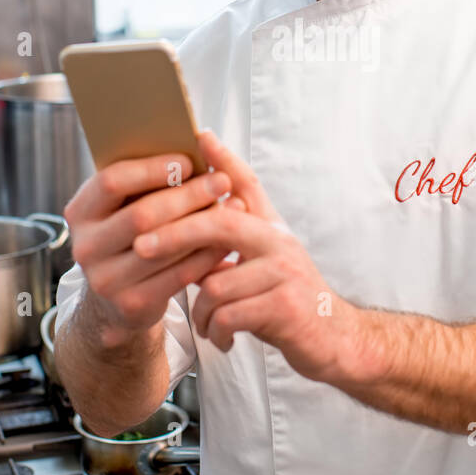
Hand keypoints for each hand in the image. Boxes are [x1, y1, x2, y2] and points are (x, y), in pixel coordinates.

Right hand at [64, 151, 244, 345]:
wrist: (116, 300)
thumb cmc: (130, 235)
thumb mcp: (124, 207)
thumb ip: (146, 180)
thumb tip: (195, 143)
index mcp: (80, 212)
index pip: (112, 181)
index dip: (152, 169)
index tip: (189, 160)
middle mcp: (86, 246)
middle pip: (141, 215)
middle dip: (187, 195)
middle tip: (222, 180)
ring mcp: (105, 279)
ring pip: (163, 247)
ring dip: (203, 224)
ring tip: (234, 206)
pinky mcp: (131, 304)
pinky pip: (178, 275)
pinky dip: (206, 255)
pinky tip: (227, 239)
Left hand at [132, 131, 358, 382]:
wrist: (334, 339)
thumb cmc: (287, 299)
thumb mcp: (265, 260)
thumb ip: (235, 239)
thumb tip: (189, 218)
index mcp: (271, 228)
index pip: (246, 183)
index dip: (223, 158)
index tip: (199, 135)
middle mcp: (280, 242)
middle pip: (219, 223)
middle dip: (174, 234)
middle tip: (140, 247)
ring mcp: (284, 273)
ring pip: (216, 283)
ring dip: (200, 311)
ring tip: (204, 324)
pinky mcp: (284, 307)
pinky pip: (229, 315)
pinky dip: (216, 331)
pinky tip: (220, 339)